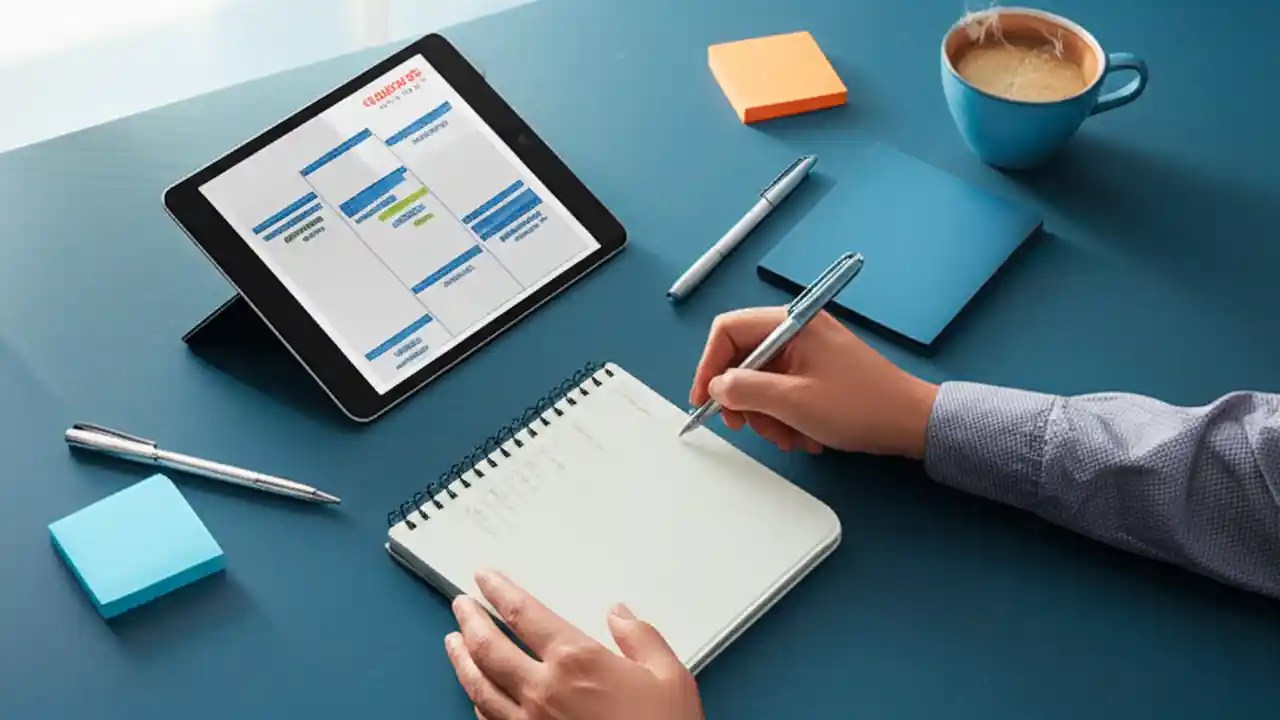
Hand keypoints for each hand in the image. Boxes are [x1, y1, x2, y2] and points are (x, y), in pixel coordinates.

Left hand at [445, 569, 704, 719]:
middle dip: (470, 620)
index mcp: (576, 661)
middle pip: (489, 646)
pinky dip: (476, 701)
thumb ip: (642, 639)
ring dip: (461, 659)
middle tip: (461, 604)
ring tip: (453, 642)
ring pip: (478, 685)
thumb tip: (620, 615)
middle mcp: (543, 690)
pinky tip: (474, 693)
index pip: (523, 613)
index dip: (498, 591)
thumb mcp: (670, 678)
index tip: (485, 577)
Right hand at [690, 307, 938, 457]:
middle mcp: (798, 331)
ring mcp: (809, 351)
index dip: (709, 366)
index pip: (728, 330)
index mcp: (792, 323)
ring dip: (767, 415)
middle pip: (744, 359)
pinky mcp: (818, 371)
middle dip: (744, 399)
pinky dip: (786, 416)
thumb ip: (745, 390)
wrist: (910, 422)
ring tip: (789, 437)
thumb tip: (717, 386)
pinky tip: (804, 435)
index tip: (705, 399)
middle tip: (747, 427)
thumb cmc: (860, 406)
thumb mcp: (792, 402)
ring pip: (762, 381)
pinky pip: (783, 391)